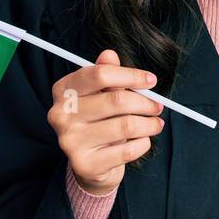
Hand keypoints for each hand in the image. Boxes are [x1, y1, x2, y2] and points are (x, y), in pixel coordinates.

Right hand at [47, 49, 164, 195]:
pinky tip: (143, 140)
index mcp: (63, 90)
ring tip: (156, 124)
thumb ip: (106, 74)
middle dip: (145, 102)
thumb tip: (110, 55)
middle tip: (158, 106)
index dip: (131, 75)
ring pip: (125, 126)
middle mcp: (60, 114)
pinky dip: (143, 143)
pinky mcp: (84, 164)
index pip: (100, 74)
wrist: (89, 163)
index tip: (151, 81)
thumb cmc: (97, 121)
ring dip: (149, 124)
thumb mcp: (100, 95)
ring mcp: (70, 141)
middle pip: (116, 100)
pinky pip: (127, 150)